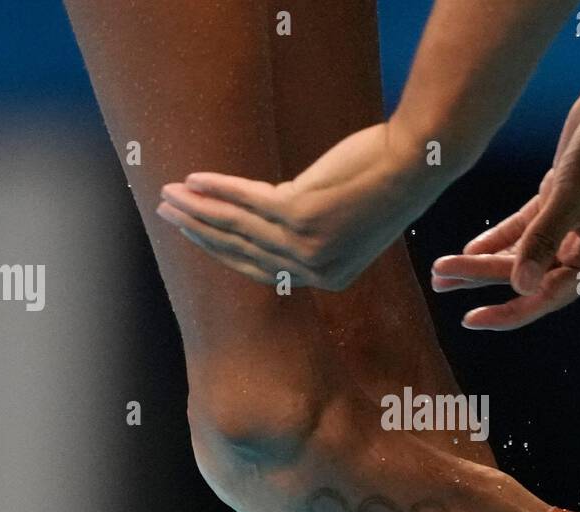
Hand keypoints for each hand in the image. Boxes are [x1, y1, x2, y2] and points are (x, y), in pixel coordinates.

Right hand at [156, 121, 439, 290]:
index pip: (262, 269)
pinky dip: (217, 187)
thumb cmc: (386, 184)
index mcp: (329, 278)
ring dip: (198, 208)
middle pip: (242, 250)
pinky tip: (194, 178)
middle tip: (167, 213)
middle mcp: (315, 269)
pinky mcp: (301, 214)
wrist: (413, 164)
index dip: (223, 250)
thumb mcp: (349, 220)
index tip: (196, 234)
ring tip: (167, 193)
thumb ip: (311, 231)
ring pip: (238, 227)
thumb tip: (266, 217)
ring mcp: (307, 244)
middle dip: (199, 231)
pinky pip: (247, 201)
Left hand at [431, 71, 579, 329]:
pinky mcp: (560, 198)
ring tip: (444, 269)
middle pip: (528, 273)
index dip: (509, 310)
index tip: (471, 319)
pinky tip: (470, 248)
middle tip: (439, 281)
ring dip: (484, 259)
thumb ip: (542, 240)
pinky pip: (525, 227)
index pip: (548, 294)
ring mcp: (573, 222)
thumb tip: (519, 286)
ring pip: (522, 251)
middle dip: (482, 278)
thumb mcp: (572, 196)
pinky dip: (499, 237)